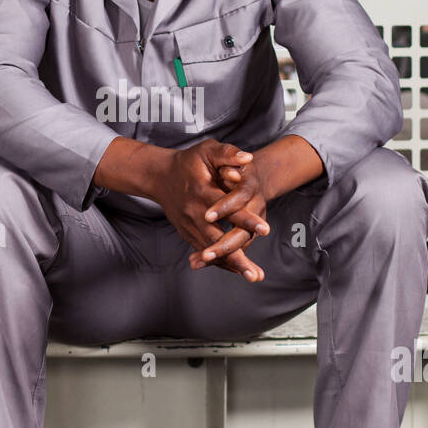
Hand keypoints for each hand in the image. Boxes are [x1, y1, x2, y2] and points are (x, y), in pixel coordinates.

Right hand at [147, 139, 269, 281]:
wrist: (161, 176)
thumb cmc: (189, 162)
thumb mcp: (207, 151)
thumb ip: (227, 153)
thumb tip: (249, 158)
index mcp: (201, 192)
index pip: (227, 208)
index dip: (246, 218)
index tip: (266, 229)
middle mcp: (193, 213)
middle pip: (217, 238)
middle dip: (237, 256)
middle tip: (255, 273)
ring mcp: (188, 226)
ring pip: (210, 249)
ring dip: (232, 264)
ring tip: (253, 276)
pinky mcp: (186, 233)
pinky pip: (204, 250)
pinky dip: (220, 262)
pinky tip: (238, 270)